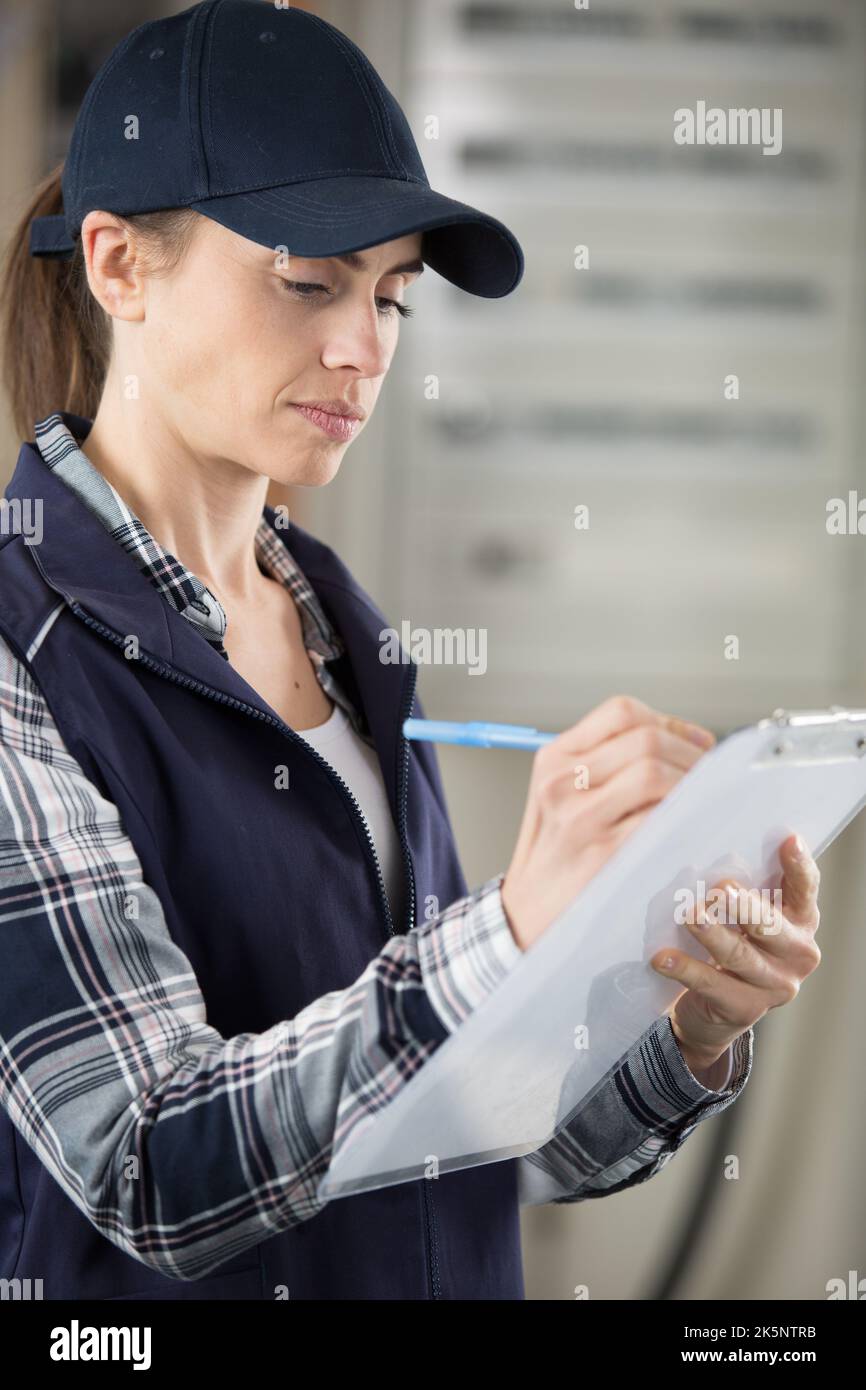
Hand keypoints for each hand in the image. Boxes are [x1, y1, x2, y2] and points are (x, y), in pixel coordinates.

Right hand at [501, 694, 716, 951]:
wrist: (523, 920)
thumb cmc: (555, 858)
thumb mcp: (562, 799)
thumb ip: (609, 766)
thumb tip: (688, 742)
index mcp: (554, 760)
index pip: (621, 712)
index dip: (670, 723)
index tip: (695, 744)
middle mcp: (562, 782)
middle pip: (647, 739)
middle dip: (691, 756)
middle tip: (709, 779)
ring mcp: (580, 819)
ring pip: (655, 774)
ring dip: (692, 786)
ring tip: (702, 804)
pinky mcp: (603, 855)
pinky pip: (660, 820)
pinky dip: (686, 819)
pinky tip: (692, 830)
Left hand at [651, 833, 821, 1077]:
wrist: (720, 1011)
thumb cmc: (738, 946)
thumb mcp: (748, 919)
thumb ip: (745, 891)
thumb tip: (708, 859)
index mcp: (801, 922)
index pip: (805, 891)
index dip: (798, 867)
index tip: (789, 841)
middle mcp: (797, 954)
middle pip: (770, 926)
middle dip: (745, 907)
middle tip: (721, 888)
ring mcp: (774, 986)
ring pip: (739, 956)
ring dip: (712, 934)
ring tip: (691, 916)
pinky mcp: (744, 1009)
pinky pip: (710, 984)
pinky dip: (684, 968)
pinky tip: (662, 958)